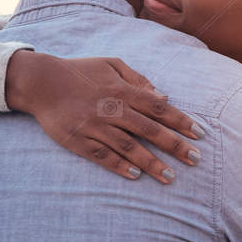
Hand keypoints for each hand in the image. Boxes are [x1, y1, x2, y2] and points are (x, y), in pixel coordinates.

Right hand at [4, 50, 204, 182]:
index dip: (181, 121)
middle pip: (149, 130)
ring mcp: (94, 125)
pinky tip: (136, 176)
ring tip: (170, 177)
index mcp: (122, 90)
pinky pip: (102, 155)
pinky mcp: (78, 140)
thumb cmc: (81, 72)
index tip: (200, 135)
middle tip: (195, 160)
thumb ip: (138, 79)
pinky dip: (119, 166)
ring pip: (128, 147)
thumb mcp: (111, 65)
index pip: (159, 108)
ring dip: (151, 163)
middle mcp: (111, 108)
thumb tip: (165, 95)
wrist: (41, 82)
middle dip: (175, 145)